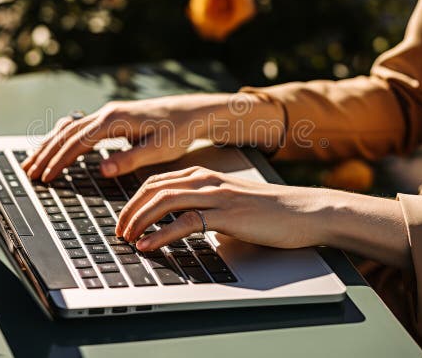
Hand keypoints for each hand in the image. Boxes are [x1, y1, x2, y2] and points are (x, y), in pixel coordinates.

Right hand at [21, 93, 282, 181]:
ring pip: (69, 129)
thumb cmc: (179, 131)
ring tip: (32, 163)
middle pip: (66, 134)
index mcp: (114, 120)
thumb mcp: (159, 149)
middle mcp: (107, 113)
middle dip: (46, 154)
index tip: (45, 177)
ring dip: (49, 146)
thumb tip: (102, 169)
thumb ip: (130, 159)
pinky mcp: (112, 119)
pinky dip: (63, 139)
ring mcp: (108, 114)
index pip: (78, 142)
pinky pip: (79, 128)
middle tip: (29, 173)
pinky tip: (54, 149)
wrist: (193, 112)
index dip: (59, 160)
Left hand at [117, 166, 412, 268]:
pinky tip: (148, 245)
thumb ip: (207, 210)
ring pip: (164, 201)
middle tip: (118, 231)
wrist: (304, 211)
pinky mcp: (226, 214)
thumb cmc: (270, 211)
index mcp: (204, 175)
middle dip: (130, 210)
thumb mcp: (231, 205)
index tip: (124, 219)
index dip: (135, 200)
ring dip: (139, 221)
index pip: (158, 182)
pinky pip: (185, 222)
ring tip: (127, 238)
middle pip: (154, 189)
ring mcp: (216, 196)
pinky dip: (161, 234)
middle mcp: (206, 180)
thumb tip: (187, 228)